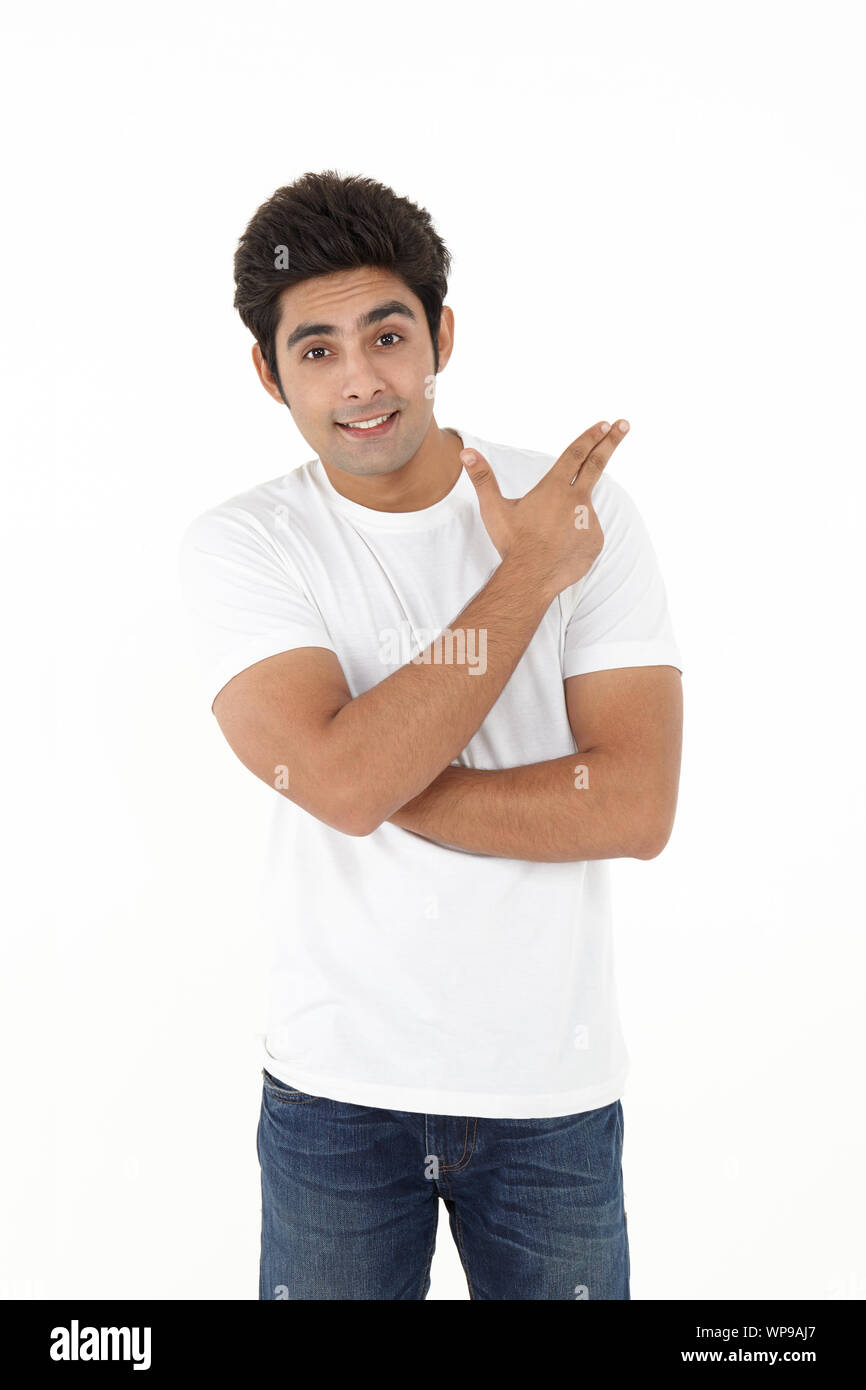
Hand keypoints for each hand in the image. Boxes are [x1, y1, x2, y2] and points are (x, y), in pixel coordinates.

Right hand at [460, 419, 629, 596]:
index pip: (576, 454)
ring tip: (549, 537)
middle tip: (624, 424)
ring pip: (582, 510)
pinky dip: (575, 537)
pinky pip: (587, 534)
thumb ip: (482, 478)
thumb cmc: (512, 543)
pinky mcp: (596, 540)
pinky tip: (559, 549)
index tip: (604, 424)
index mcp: (553, 488)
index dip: (590, 437)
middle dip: (611, 442)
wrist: (531, 577)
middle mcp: (576, 499)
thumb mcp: (494, 509)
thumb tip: (465, 452)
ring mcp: (589, 520)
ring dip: (571, 517)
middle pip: (597, 464)